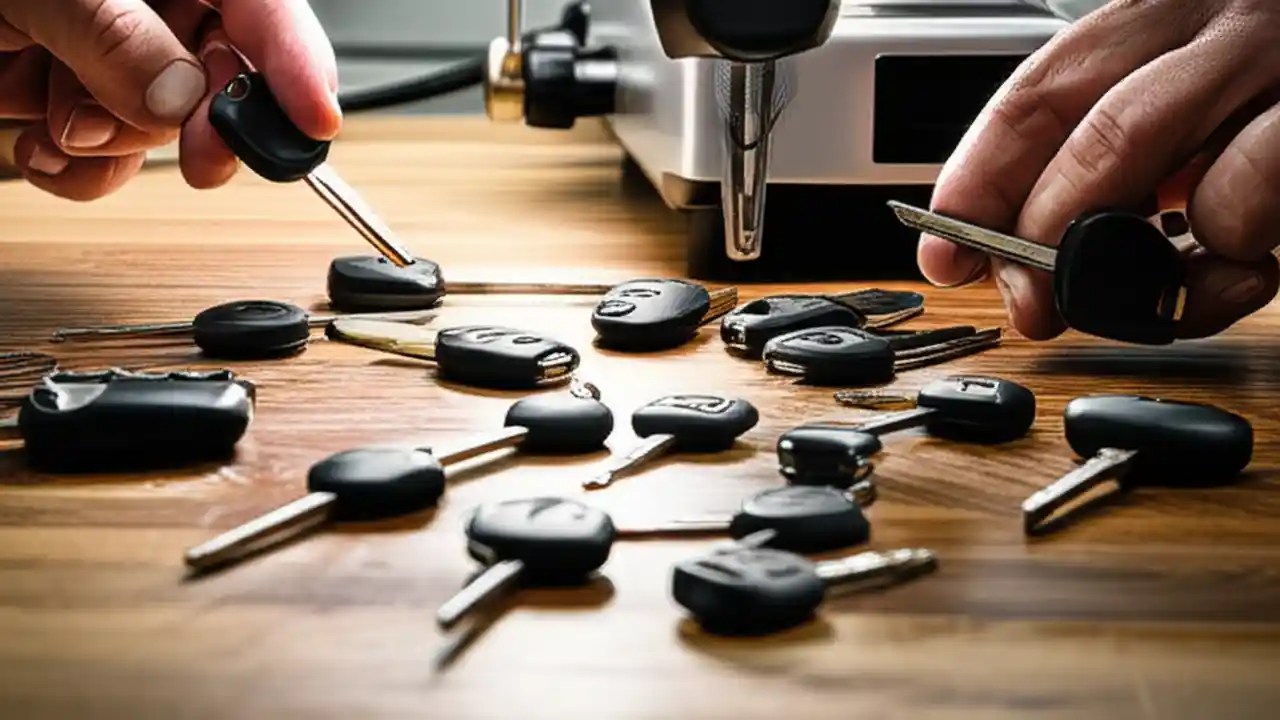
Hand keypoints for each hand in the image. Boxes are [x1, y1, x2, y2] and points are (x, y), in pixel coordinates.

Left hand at [0, 0, 339, 199]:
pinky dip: (79, 169)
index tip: (312, 120)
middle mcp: (141, 2)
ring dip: (117, 144)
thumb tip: (185, 94)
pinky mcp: (65, 95)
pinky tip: (47, 151)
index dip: (292, 61)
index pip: (258, 4)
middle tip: (202, 157)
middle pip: (220, 73)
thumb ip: (110, 31)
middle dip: (198, 119)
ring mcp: (103, 51)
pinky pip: (106, 153)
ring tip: (66, 128)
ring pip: (161, 125)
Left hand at [918, 0, 1279, 339]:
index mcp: (1170, 12)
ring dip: (1183, 264)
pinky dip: (1243, 274)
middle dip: (1055, 241)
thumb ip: (1109, 164)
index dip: (980, 176)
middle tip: (1032, 303)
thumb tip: (1017, 258)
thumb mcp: (1181, 113)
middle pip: (1109, 138)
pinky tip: (1247, 259)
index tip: (943, 250)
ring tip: (1186, 264)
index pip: (1044, 89)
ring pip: (1216, 197)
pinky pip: (1273, 231)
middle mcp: (1239, 26)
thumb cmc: (1264, 108)